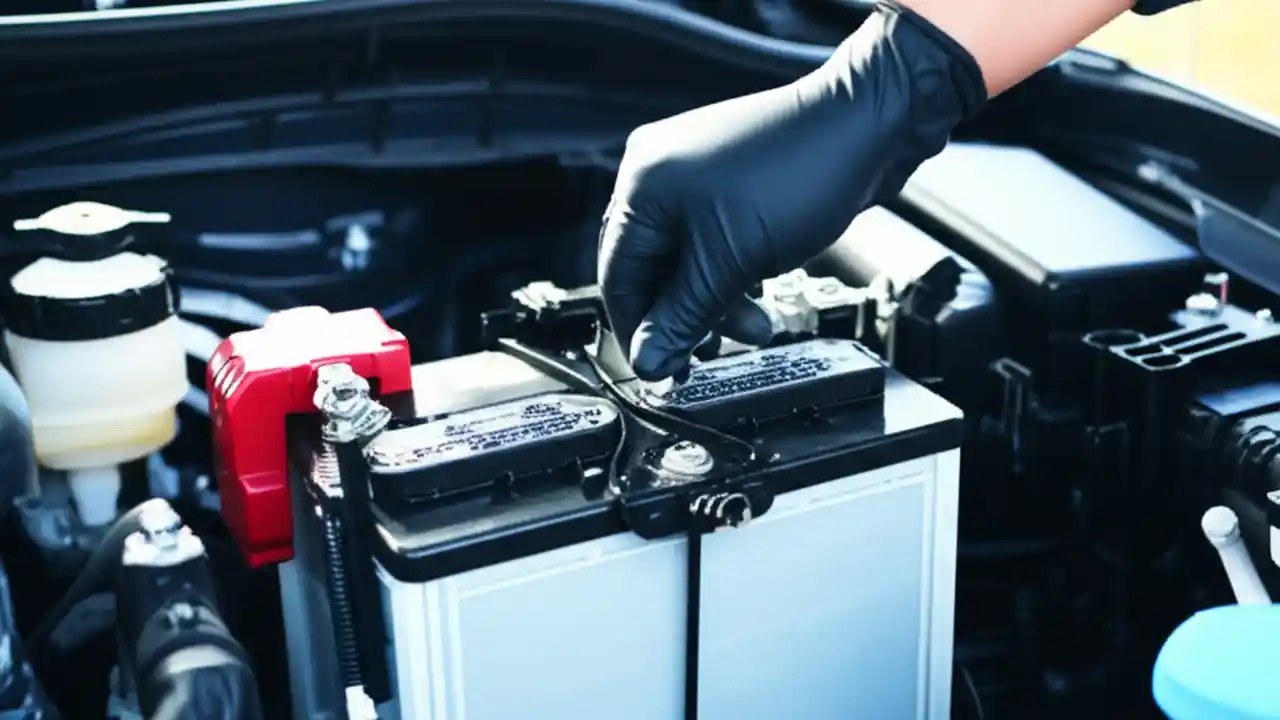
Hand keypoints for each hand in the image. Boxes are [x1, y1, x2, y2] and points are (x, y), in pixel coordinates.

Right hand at [598, 3, 983, 380]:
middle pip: (651, 268)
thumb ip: (684, 317)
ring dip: (714, 299)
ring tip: (754, 325)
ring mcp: (696, 173)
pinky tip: (758, 289)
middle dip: (683, 314)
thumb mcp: (732, 263)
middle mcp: (660, 172)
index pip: (617, 275)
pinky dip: (730, 272)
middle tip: (706, 354)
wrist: (869, 124)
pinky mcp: (729, 179)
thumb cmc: (800, 173)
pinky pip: (713, 241)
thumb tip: (649, 360)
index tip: (660, 367)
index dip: (638, 328)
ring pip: (686, 259)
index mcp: (644, 183)